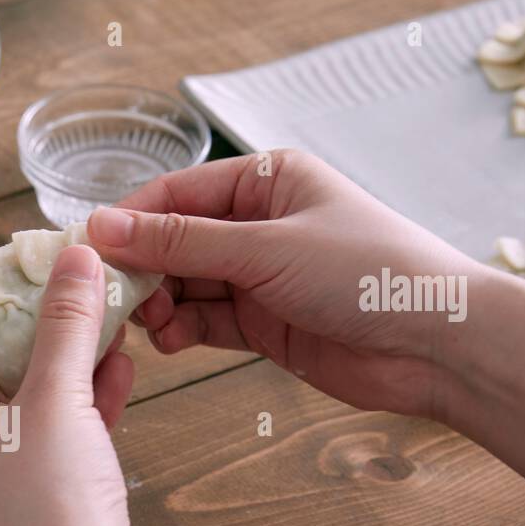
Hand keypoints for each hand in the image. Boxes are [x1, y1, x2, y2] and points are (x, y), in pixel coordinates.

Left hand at [0, 245, 159, 525]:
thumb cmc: (49, 510)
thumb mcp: (57, 400)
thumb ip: (64, 325)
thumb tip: (74, 256)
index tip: (32, 269)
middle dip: (42, 334)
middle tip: (75, 288)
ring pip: (31, 410)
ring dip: (70, 367)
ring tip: (107, 318)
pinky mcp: (37, 510)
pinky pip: (55, 444)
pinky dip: (84, 409)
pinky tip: (120, 367)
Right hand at [86, 149, 487, 420]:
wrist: (435, 345)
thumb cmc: (368, 273)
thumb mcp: (265, 248)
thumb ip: (182, 243)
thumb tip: (103, 227)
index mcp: (266, 181)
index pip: (176, 194)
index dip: (129, 222)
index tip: (88, 251)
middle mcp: (259, 224)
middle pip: (174, 242)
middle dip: (143, 270)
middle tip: (114, 300)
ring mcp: (259, 276)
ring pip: (184, 285)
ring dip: (160, 305)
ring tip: (150, 324)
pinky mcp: (262, 324)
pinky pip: (204, 320)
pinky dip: (182, 330)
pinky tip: (170, 340)